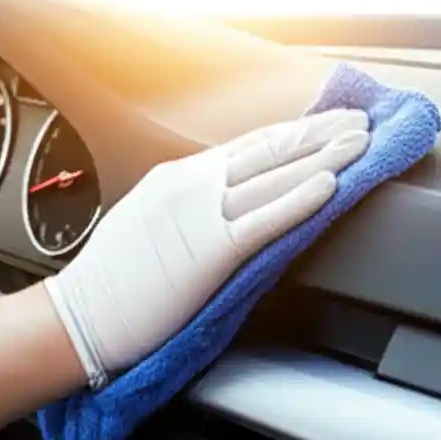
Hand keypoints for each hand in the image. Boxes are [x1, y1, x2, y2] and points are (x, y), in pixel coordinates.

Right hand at [43, 109, 369, 387]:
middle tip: (359, 121)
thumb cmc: (108, 284)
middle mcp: (191, 185)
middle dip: (319, 133)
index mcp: (178, 178)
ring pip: (274, 175)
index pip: (248, 146)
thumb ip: (188, 210)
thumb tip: (222, 210)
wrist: (79, 318)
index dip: (293, 132)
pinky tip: (329, 185)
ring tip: (361, 143)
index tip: (325, 122)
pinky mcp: (210, 250)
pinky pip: (265, 219)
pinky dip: (300, 198)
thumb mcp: (148, 225)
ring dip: (324, 155)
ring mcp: (200, 213)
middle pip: (269, 149)